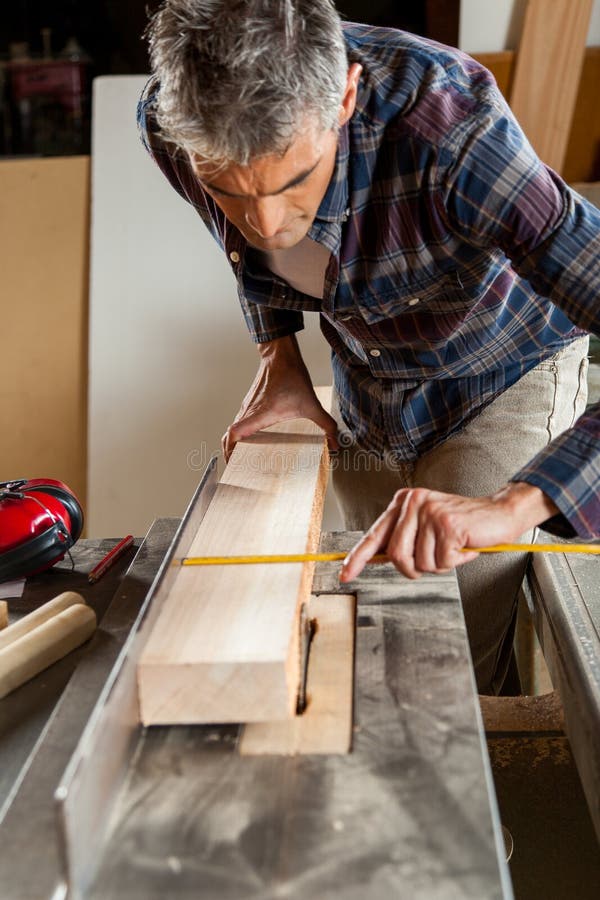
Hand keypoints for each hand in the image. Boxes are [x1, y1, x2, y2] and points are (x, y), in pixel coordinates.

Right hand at [222, 334, 339, 460]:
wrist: (280, 355)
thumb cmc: (291, 376)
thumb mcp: (311, 404)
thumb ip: (325, 425)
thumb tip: (335, 444)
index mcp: (259, 414)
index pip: (234, 433)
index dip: (230, 448)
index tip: (233, 460)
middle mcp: (249, 411)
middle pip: (229, 435)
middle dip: (230, 452)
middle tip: (238, 465)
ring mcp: (247, 405)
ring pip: (234, 427)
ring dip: (236, 442)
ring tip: (245, 455)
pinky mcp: (250, 401)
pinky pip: (240, 420)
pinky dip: (241, 431)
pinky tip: (255, 437)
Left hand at [340, 481, 558, 581]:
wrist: (499, 513)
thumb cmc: (461, 525)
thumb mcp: (425, 527)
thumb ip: (402, 538)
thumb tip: (378, 558)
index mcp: (403, 502)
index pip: (375, 535)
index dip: (358, 558)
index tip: (345, 574)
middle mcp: (413, 503)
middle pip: (397, 556)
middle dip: (415, 569)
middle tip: (434, 561)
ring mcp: (430, 512)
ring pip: (421, 563)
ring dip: (440, 564)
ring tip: (453, 548)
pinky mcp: (448, 524)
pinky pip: (443, 562)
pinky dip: (456, 562)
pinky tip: (464, 546)